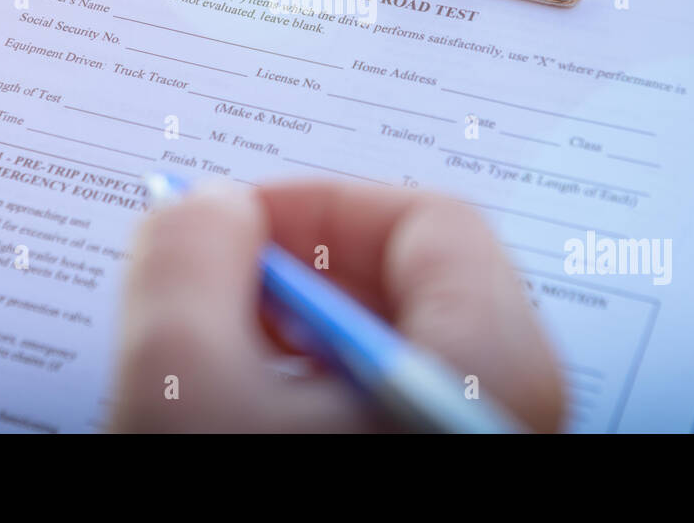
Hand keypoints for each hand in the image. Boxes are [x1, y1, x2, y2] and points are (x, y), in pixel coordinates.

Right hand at [110, 180, 564, 431]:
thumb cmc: (237, 517)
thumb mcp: (179, 387)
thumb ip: (188, 259)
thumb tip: (209, 206)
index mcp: (493, 367)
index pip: (429, 217)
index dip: (313, 202)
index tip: (226, 225)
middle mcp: (514, 405)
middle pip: (418, 274)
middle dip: (300, 266)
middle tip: (215, 293)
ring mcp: (478, 434)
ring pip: (400, 341)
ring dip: (302, 329)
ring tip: (223, 361)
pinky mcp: (442, 454)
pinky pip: (393, 390)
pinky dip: (322, 381)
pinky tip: (255, 410)